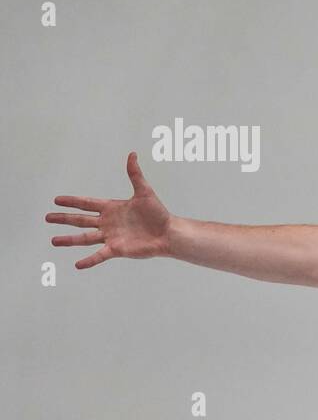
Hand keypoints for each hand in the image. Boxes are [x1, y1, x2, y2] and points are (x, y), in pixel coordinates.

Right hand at [47, 152, 173, 268]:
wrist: (169, 232)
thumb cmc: (158, 213)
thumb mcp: (144, 191)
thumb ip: (135, 174)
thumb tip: (132, 154)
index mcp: (112, 208)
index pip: (87, 203)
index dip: (72, 201)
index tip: (57, 200)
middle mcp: (108, 222)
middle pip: (81, 220)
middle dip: (64, 219)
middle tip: (47, 217)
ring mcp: (111, 236)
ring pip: (85, 238)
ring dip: (69, 240)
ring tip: (53, 241)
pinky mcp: (117, 249)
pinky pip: (99, 255)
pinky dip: (89, 260)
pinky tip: (77, 265)